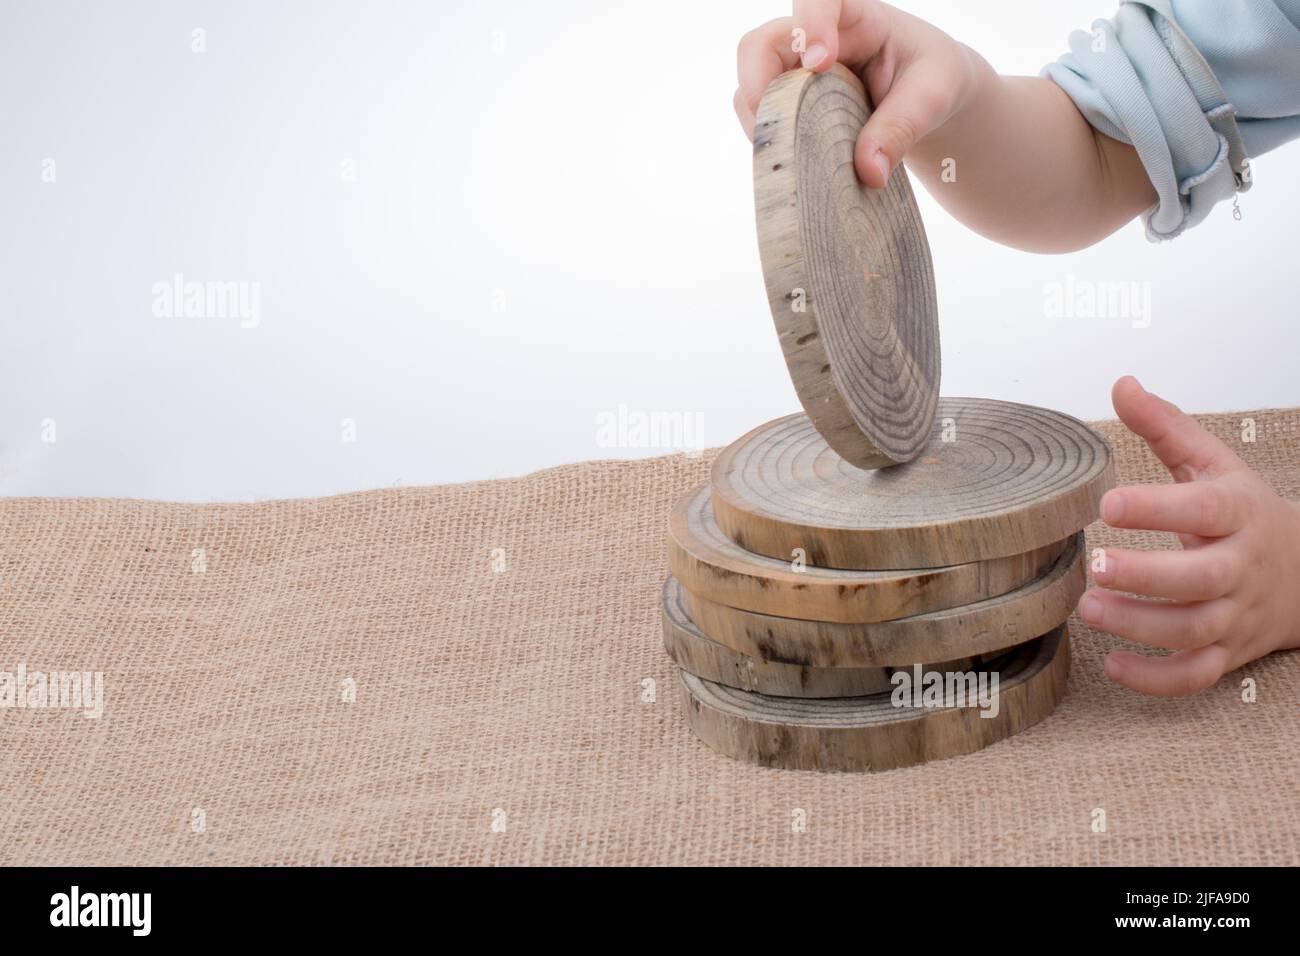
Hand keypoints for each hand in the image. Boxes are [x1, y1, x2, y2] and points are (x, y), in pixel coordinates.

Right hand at [734, 0, 977, 187]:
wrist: (923, 98)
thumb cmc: (930, 80)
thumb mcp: (932, 98)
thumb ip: (902, 128)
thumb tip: (868, 172)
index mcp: (857, 16)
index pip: (820, 0)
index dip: (810, 26)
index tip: (819, 63)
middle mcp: (814, 39)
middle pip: (762, 44)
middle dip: (757, 82)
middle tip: (777, 124)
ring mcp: (793, 71)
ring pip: (750, 85)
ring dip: (762, 121)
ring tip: (788, 153)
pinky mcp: (786, 103)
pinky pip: (759, 117)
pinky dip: (768, 140)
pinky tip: (792, 159)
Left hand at [1078, 376, 1299, 695]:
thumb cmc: (1243, 515)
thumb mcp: (1213, 465)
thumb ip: (1166, 427)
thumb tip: (1121, 383)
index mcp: (1237, 514)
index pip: (1203, 509)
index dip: (1159, 507)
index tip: (1109, 503)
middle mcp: (1240, 567)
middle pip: (1201, 578)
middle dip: (1149, 576)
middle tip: (1097, 564)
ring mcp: (1236, 615)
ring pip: (1195, 630)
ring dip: (1140, 625)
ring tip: (1088, 608)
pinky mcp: (1227, 653)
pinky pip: (1196, 676)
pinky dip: (1157, 679)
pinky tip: (1113, 665)